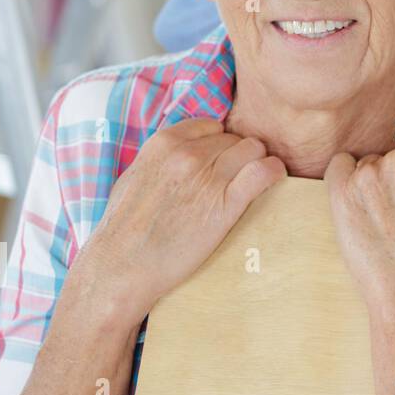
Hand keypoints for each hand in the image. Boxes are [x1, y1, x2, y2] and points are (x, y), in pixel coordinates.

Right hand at [85, 117, 286, 322]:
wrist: (121, 268)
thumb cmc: (123, 229)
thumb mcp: (135, 178)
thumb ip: (161, 159)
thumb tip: (182, 152)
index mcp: (163, 144)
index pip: (212, 127)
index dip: (220, 144)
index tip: (221, 161)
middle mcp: (187, 155)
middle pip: (235, 139)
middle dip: (239, 156)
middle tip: (236, 180)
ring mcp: (208, 178)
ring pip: (253, 150)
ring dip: (257, 163)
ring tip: (254, 182)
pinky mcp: (225, 204)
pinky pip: (263, 172)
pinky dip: (274, 172)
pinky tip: (274, 179)